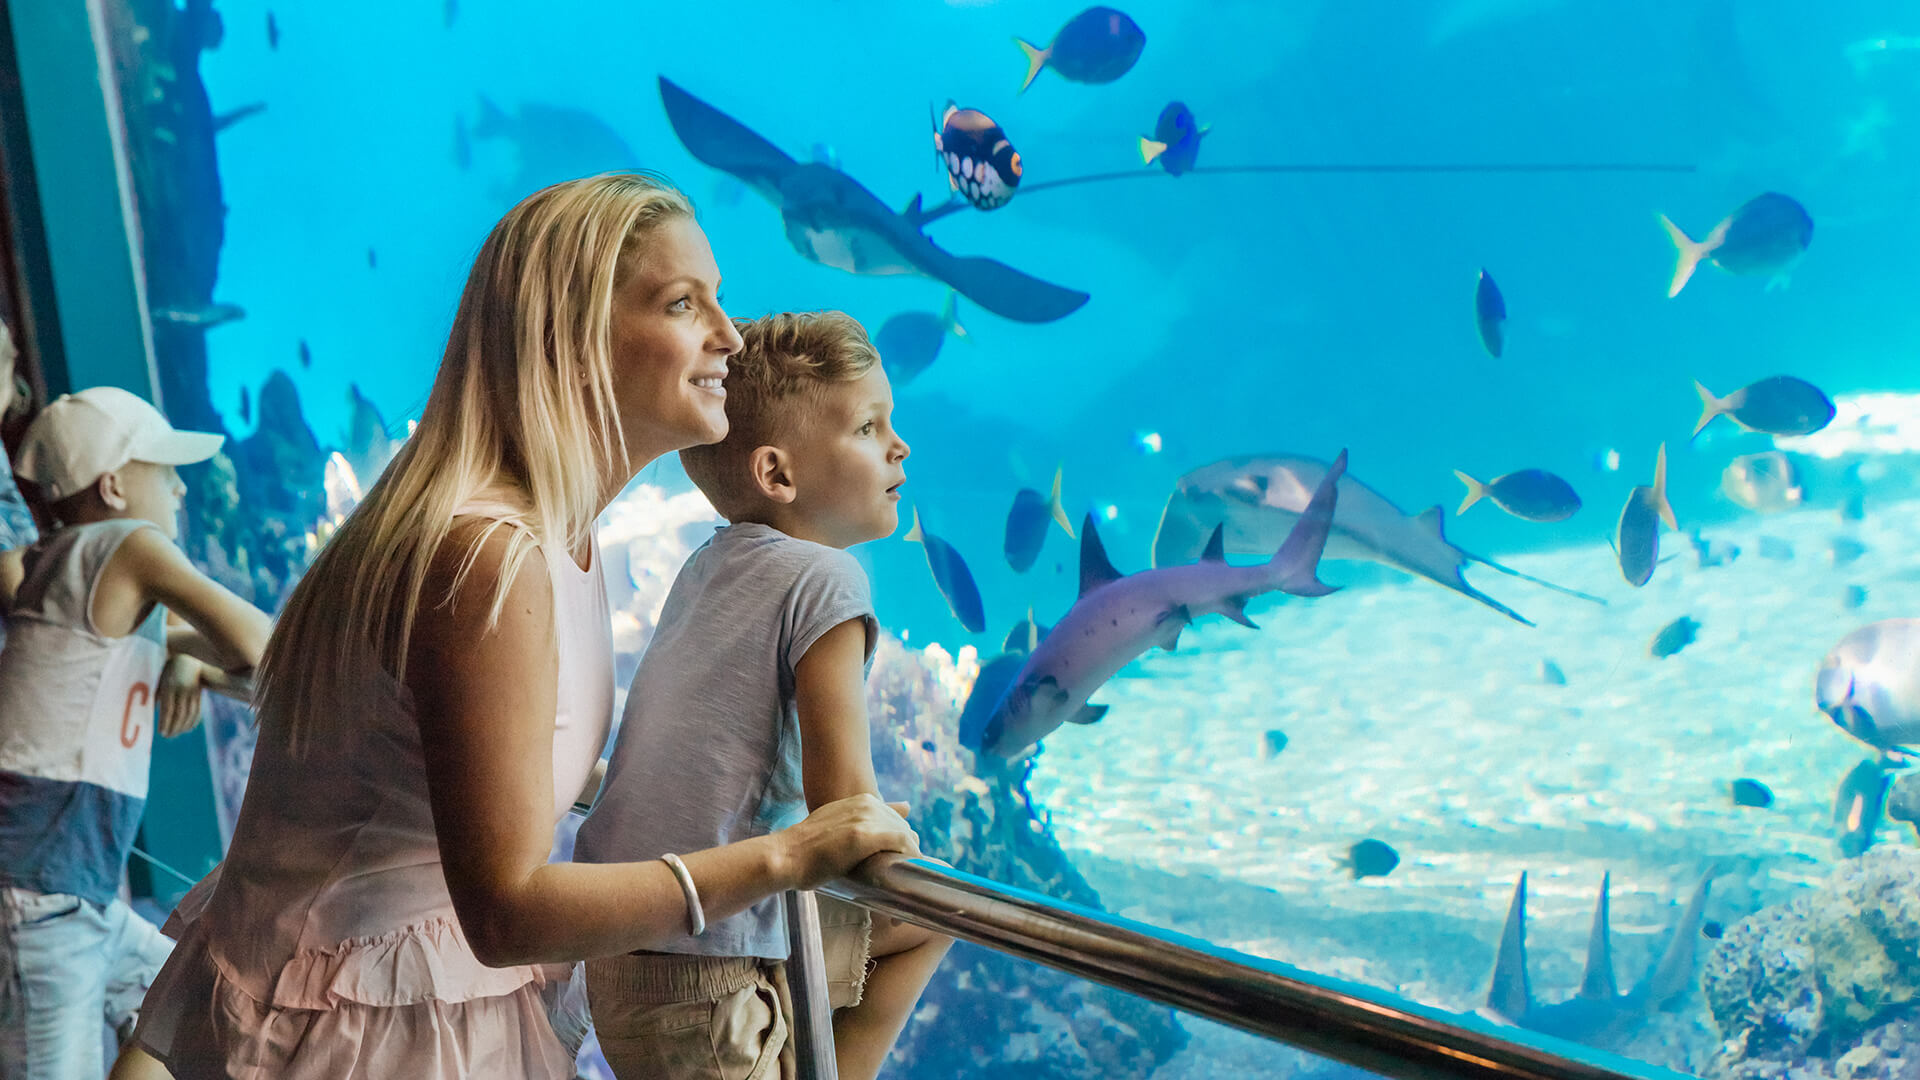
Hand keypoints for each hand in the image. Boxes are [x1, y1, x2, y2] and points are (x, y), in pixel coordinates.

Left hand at [156, 654, 206, 737]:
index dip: (166, 722)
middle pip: (180, 713)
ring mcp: (193, 692)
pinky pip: (197, 711)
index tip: (161, 733)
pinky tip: (187, 728)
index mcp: (170, 686)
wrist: (187, 659)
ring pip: (190, 714)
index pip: (169, 708)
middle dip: (174, 727)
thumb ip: (155, 696)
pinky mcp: (199, 694)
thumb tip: (147, 712)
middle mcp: (183, 690)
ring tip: (176, 734)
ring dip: (183, 727)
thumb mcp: (159, 681)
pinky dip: (193, 721)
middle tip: (168, 736)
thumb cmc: (166, 671)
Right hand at [782, 794, 919, 889]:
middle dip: (906, 851)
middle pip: (903, 827)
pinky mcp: (866, 835)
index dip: (899, 842)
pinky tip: (906, 873)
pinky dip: (908, 857)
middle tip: (902, 875)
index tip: (896, 861)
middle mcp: (867, 804)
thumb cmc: (809, 848)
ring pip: (905, 835)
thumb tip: (903, 809)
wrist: (787, 856)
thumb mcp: (839, 824)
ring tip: (905, 880)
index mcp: (862, 800)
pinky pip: (902, 843)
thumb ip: (864, 820)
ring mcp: (866, 818)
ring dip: (909, 856)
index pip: (896, 820)